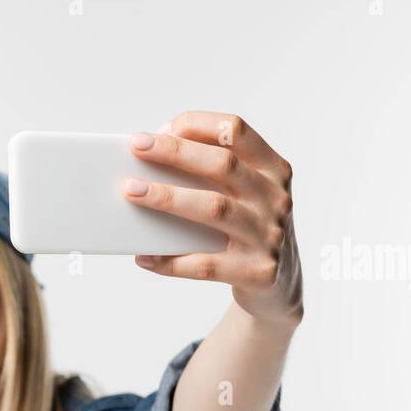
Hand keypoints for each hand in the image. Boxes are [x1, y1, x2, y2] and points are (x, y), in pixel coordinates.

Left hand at [124, 111, 302, 326]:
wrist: (278, 286)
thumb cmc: (248, 230)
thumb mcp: (245, 195)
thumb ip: (213, 176)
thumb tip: (152, 161)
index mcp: (272, 170)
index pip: (237, 131)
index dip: (198, 124)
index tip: (161, 129)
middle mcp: (275, 198)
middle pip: (223, 165)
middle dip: (175, 152)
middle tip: (137, 147)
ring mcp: (269, 235)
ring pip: (214, 209)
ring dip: (168, 198)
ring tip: (132, 192)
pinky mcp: (257, 271)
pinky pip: (206, 264)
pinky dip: (171, 261)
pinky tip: (145, 257)